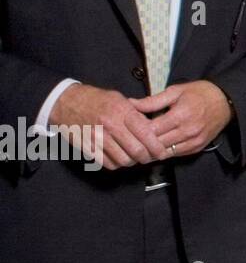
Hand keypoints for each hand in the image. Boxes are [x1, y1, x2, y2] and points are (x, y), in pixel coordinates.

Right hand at [49, 83, 167, 169]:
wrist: (66, 103)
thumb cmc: (97, 99)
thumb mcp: (120, 98)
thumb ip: (137, 113)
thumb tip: (154, 127)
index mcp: (122, 111)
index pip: (146, 133)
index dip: (157, 146)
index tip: (162, 152)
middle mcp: (110, 125)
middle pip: (136, 150)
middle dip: (147, 157)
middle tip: (151, 157)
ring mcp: (98, 138)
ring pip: (123, 160)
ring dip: (133, 162)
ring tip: (136, 158)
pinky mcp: (88, 148)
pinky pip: (108, 163)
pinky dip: (117, 164)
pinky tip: (121, 158)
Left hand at [132, 80, 231, 157]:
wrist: (226, 102)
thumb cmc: (200, 93)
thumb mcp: (176, 91)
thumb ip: (153, 101)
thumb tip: (130, 104)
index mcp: (180, 115)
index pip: (151, 131)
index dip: (136, 131)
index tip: (128, 128)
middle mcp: (188, 131)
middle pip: (156, 145)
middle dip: (141, 143)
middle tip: (130, 139)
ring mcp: (193, 142)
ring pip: (164, 153)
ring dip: (152, 150)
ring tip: (142, 144)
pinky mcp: (197, 148)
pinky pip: (175, 154)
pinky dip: (164, 151)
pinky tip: (158, 145)